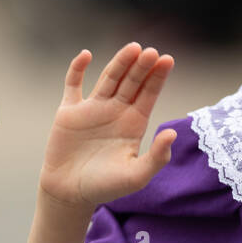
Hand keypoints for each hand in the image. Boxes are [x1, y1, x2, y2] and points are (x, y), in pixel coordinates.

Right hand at [37, 43, 176, 209]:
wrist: (70, 194)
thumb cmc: (106, 187)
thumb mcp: (136, 176)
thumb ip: (157, 157)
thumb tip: (172, 133)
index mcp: (135, 122)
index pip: (149, 93)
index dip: (158, 77)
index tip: (167, 59)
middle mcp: (117, 110)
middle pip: (132, 81)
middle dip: (142, 67)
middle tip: (151, 51)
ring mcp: (93, 108)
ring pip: (108, 78)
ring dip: (119, 63)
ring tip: (132, 48)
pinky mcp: (69, 112)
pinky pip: (73, 85)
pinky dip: (77, 69)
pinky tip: (86, 54)